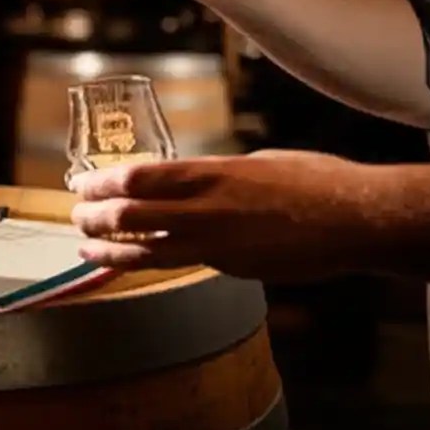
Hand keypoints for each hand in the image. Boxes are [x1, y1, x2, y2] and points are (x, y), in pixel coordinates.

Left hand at [67, 150, 382, 280]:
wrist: (354, 218)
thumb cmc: (312, 180)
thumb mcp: (255, 161)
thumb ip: (216, 175)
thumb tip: (193, 184)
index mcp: (206, 173)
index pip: (134, 178)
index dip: (99, 183)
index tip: (79, 183)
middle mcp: (202, 209)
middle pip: (127, 215)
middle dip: (92, 216)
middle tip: (75, 215)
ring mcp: (213, 243)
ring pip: (143, 250)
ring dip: (107, 249)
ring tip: (85, 246)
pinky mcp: (228, 268)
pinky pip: (177, 264)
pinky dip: (145, 262)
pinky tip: (132, 262)